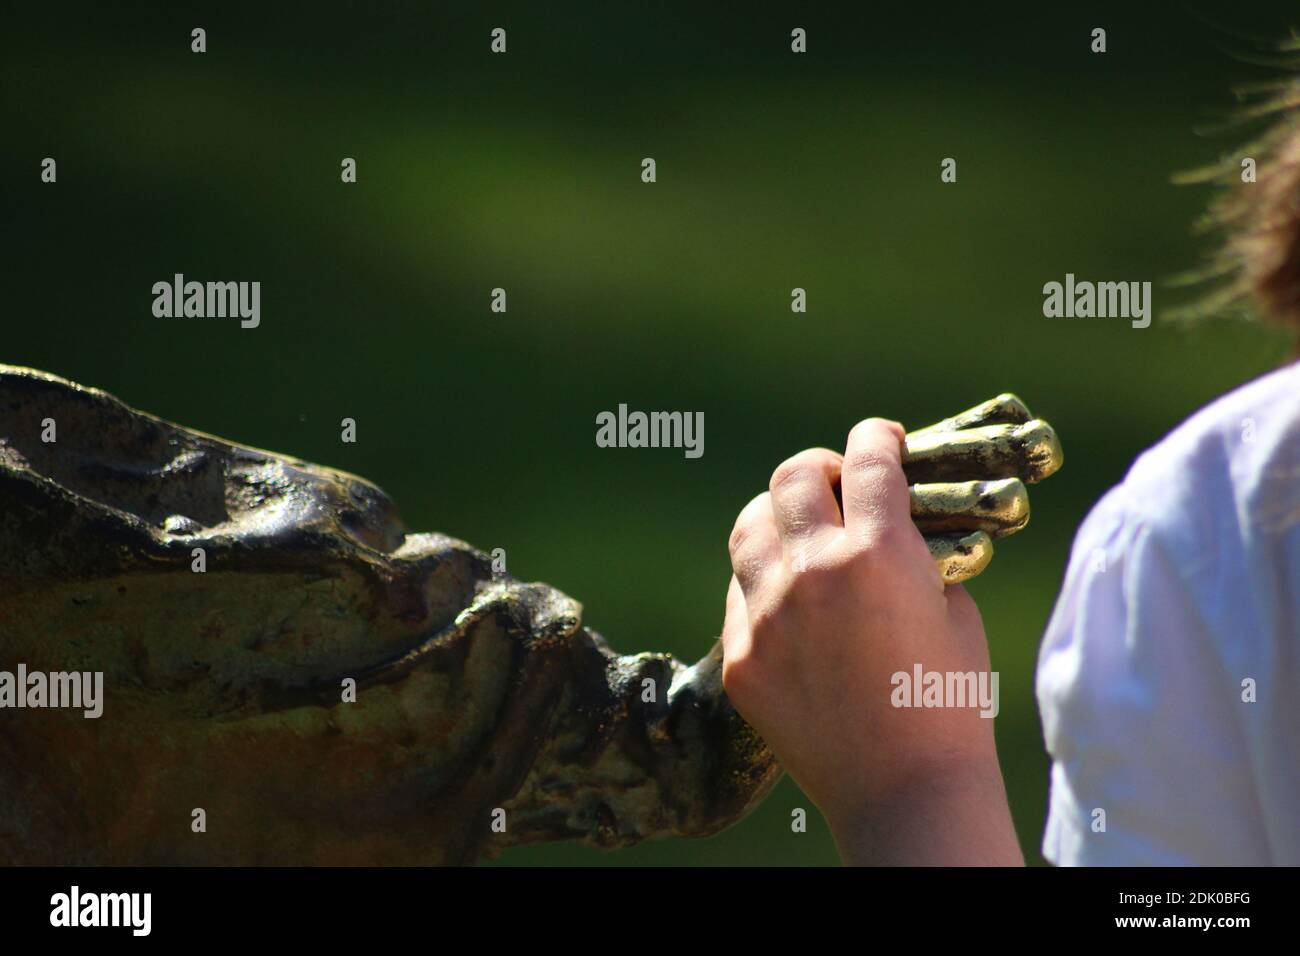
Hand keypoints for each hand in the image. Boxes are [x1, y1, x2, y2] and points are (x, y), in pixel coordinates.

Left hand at [721, 418, 1022, 864]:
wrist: (905, 790)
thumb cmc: (948, 701)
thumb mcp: (953, 612)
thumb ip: (918, 558)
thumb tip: (896, 529)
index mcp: (878, 551)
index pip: (867, 457)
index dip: (875, 436)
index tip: (880, 438)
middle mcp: (813, 571)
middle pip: (793, 476)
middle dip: (821, 468)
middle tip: (837, 483)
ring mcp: (767, 613)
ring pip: (749, 526)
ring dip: (777, 515)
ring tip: (800, 531)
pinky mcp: (742, 655)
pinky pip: (739, 592)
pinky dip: (763, 581)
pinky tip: (789, 600)